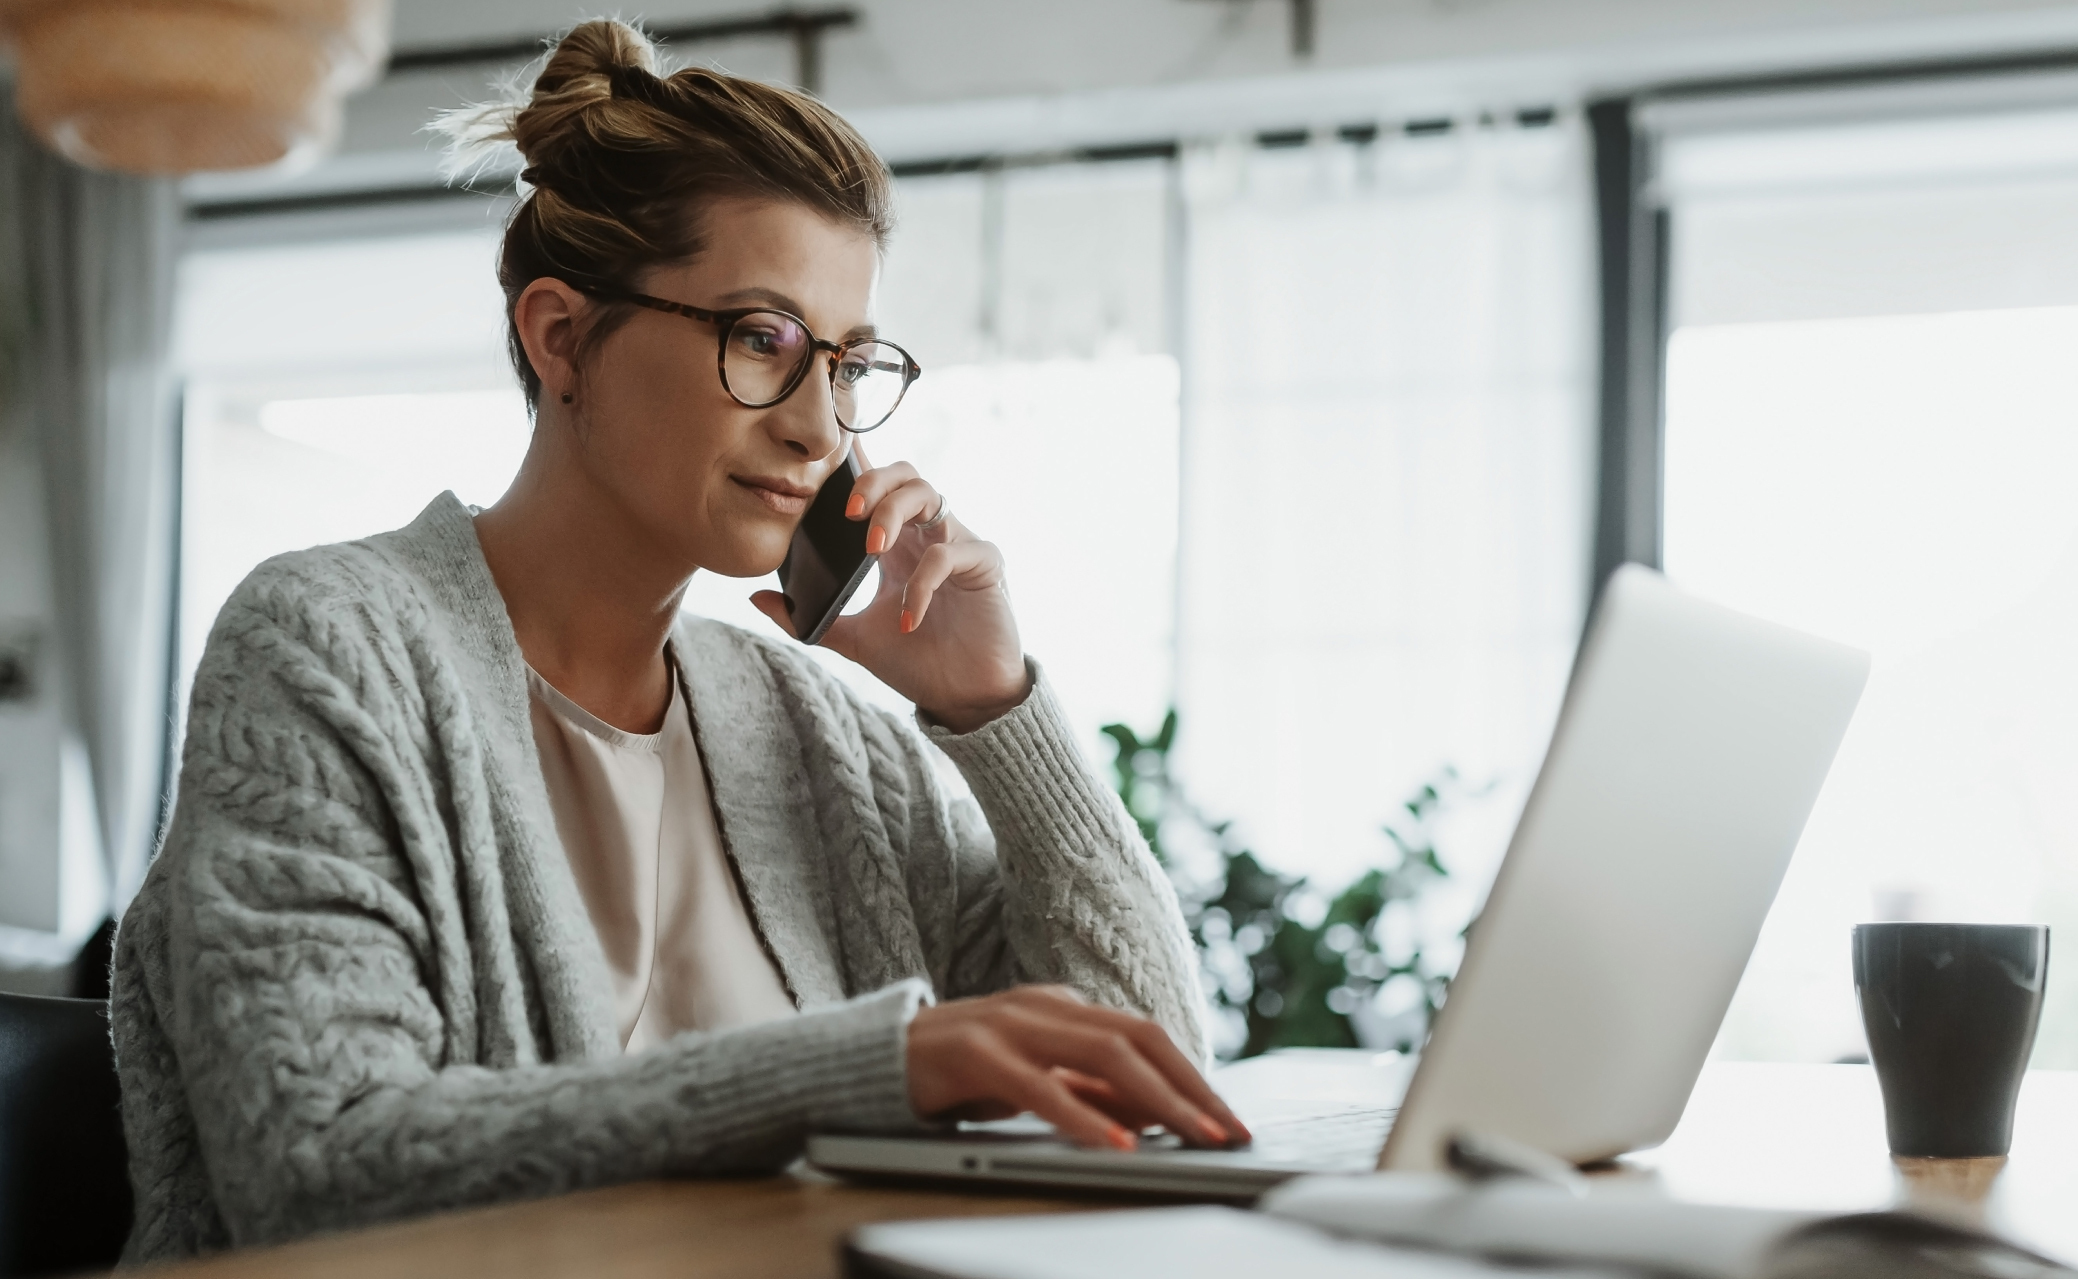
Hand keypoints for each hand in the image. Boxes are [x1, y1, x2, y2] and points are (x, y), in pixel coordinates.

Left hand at [751, 451, 1028, 732]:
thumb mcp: (853, 639)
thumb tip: (755, 598)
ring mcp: (958, 543)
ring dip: (893, 513)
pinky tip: (907, 618)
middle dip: (874, 481)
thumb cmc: (916, 662)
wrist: (963, 699)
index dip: (857, 464)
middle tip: (848, 511)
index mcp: (897, 543)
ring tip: (871, 548)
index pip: (878, 487)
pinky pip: (948, 555)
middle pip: (905, 474)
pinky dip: (920, 584)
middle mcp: (927, 535)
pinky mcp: (985, 564)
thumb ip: (810, 619)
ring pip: (928, 495)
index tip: (826, 459)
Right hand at [905, 986, 1252, 1150]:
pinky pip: (1039, 1087)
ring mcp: (1008, 1023)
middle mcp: (1043, 1006)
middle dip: (1190, 1086)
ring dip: (1156, 1099)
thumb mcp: (1036, 1082)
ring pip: (1101, 1053)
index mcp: (1063, 1007)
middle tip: (1226, 1132)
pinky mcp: (973, 1052)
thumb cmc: (961, 1074)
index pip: (1145, 1036)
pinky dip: (1083, 1116)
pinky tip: (1114, 1142)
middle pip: (1137, 1037)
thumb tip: (1157, 1115)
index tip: (1229, 1119)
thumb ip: (1087, 1091)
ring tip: (1190, 1136)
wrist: (874, 1058)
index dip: (1193, 1077)